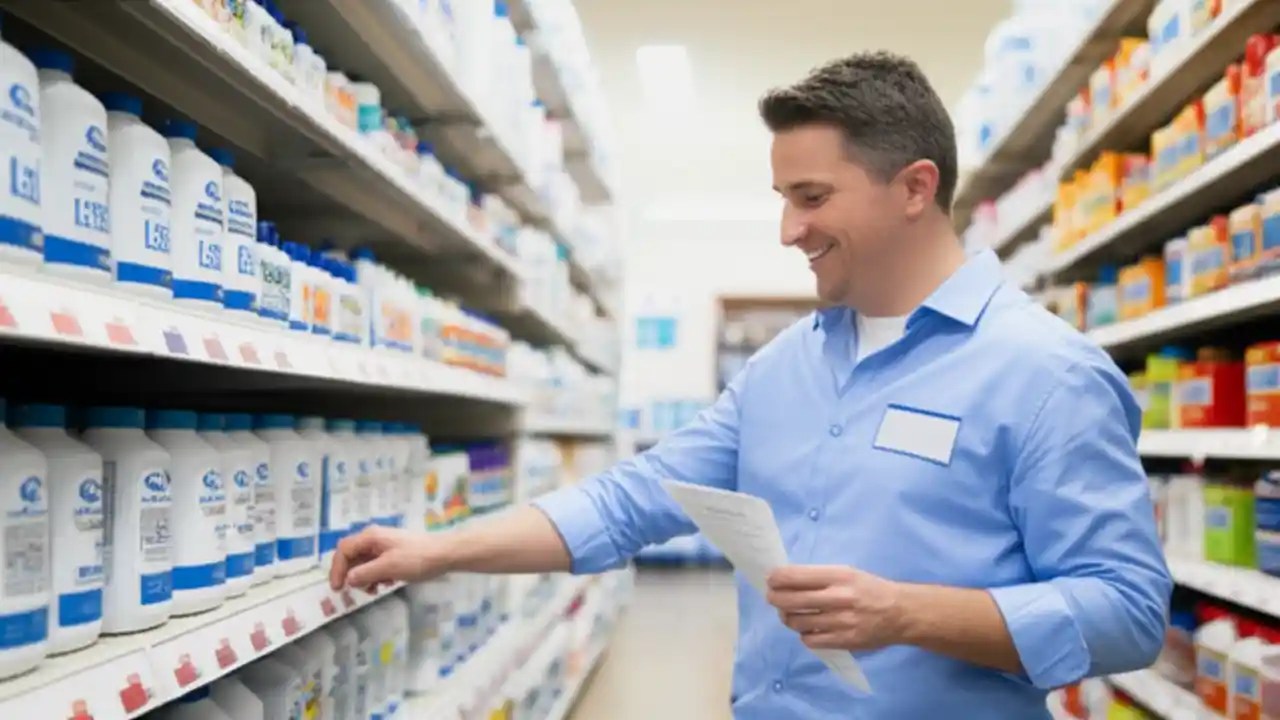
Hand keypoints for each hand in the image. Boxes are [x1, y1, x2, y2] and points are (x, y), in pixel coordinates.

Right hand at [328, 525, 449, 591]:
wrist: (445, 554)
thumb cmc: (416, 558)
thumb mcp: (388, 567)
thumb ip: (365, 573)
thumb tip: (348, 579)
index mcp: (370, 537)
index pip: (343, 550)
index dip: (337, 569)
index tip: (338, 589)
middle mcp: (375, 539)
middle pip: (352, 556)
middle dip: (350, 574)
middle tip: (353, 591)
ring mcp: (385, 546)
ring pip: (364, 562)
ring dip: (363, 577)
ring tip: (372, 590)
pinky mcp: (394, 554)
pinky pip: (376, 565)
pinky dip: (375, 576)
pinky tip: (383, 585)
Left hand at [766, 565, 906, 650]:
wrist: (900, 613)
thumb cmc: (869, 589)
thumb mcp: (847, 572)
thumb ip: (819, 576)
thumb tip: (785, 580)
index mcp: (838, 576)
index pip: (795, 576)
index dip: (776, 579)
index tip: (770, 579)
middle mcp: (838, 598)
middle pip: (791, 600)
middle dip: (775, 598)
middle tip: (773, 597)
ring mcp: (841, 622)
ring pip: (797, 622)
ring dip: (787, 617)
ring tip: (789, 614)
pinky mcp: (844, 641)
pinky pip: (810, 640)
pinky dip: (804, 634)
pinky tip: (808, 629)